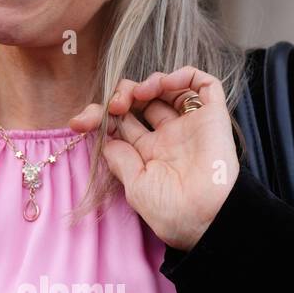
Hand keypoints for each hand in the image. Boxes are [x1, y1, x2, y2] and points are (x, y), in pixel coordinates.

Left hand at [69, 67, 239, 250]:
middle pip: (142, 102)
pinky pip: (203, 84)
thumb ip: (120, 160)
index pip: (123, 124)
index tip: (80, 122)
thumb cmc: (172, 211)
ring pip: (168, 88)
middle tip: (114, 105)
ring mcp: (191, 125)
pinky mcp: (213, 116)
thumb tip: (106, 140)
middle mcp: (170, 137)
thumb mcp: (135, 187)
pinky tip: (162, 85)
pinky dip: (182, 75)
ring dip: (148, 83)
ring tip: (137, 94)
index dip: (101, 116)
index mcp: (150, 155)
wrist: (207, 217)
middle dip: (122, 95)